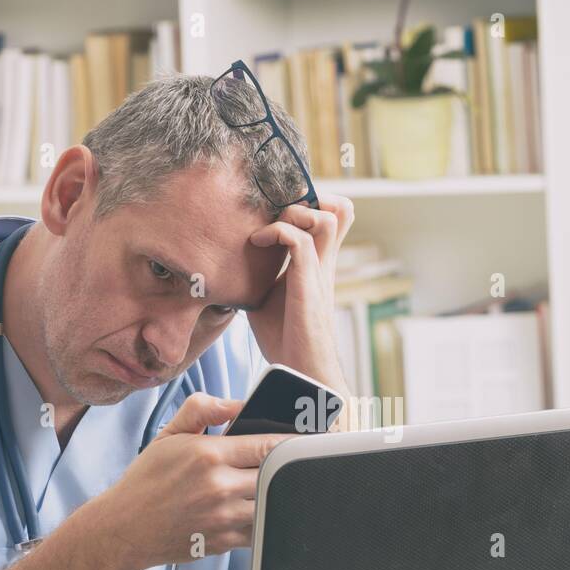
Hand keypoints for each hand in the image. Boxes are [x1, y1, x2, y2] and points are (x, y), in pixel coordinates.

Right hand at [101, 393, 288, 569]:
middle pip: (276, 474)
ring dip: (275, 493)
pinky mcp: (224, 542)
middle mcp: (219, 486)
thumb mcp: (169, 434)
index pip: (268, 444)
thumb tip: (237, 403)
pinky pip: (260, 530)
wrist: (126, 528)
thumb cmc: (147, 480)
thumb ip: (202, 409)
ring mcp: (223, 517)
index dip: (292, 442)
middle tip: (292, 463)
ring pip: (271, 502)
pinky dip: (263, 520)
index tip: (303, 441)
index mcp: (208, 454)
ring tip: (274, 485)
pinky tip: (256, 510)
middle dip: (285, 468)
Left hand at [246, 194, 354, 401]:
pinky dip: (275, 232)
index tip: (273, 210)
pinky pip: (298, 237)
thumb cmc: (284, 340)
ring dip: (294, 212)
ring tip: (267, 228)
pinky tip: (255, 244)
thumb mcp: (265, 297)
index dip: (308, 202)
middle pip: (342, 209)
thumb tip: (227, 265)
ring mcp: (319, 270)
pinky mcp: (308, 282)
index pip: (331, 217)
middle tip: (279, 210)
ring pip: (327, 215)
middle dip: (311, 198)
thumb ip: (259, 275)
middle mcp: (324, 262)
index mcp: (318, 264)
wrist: (298, 371)